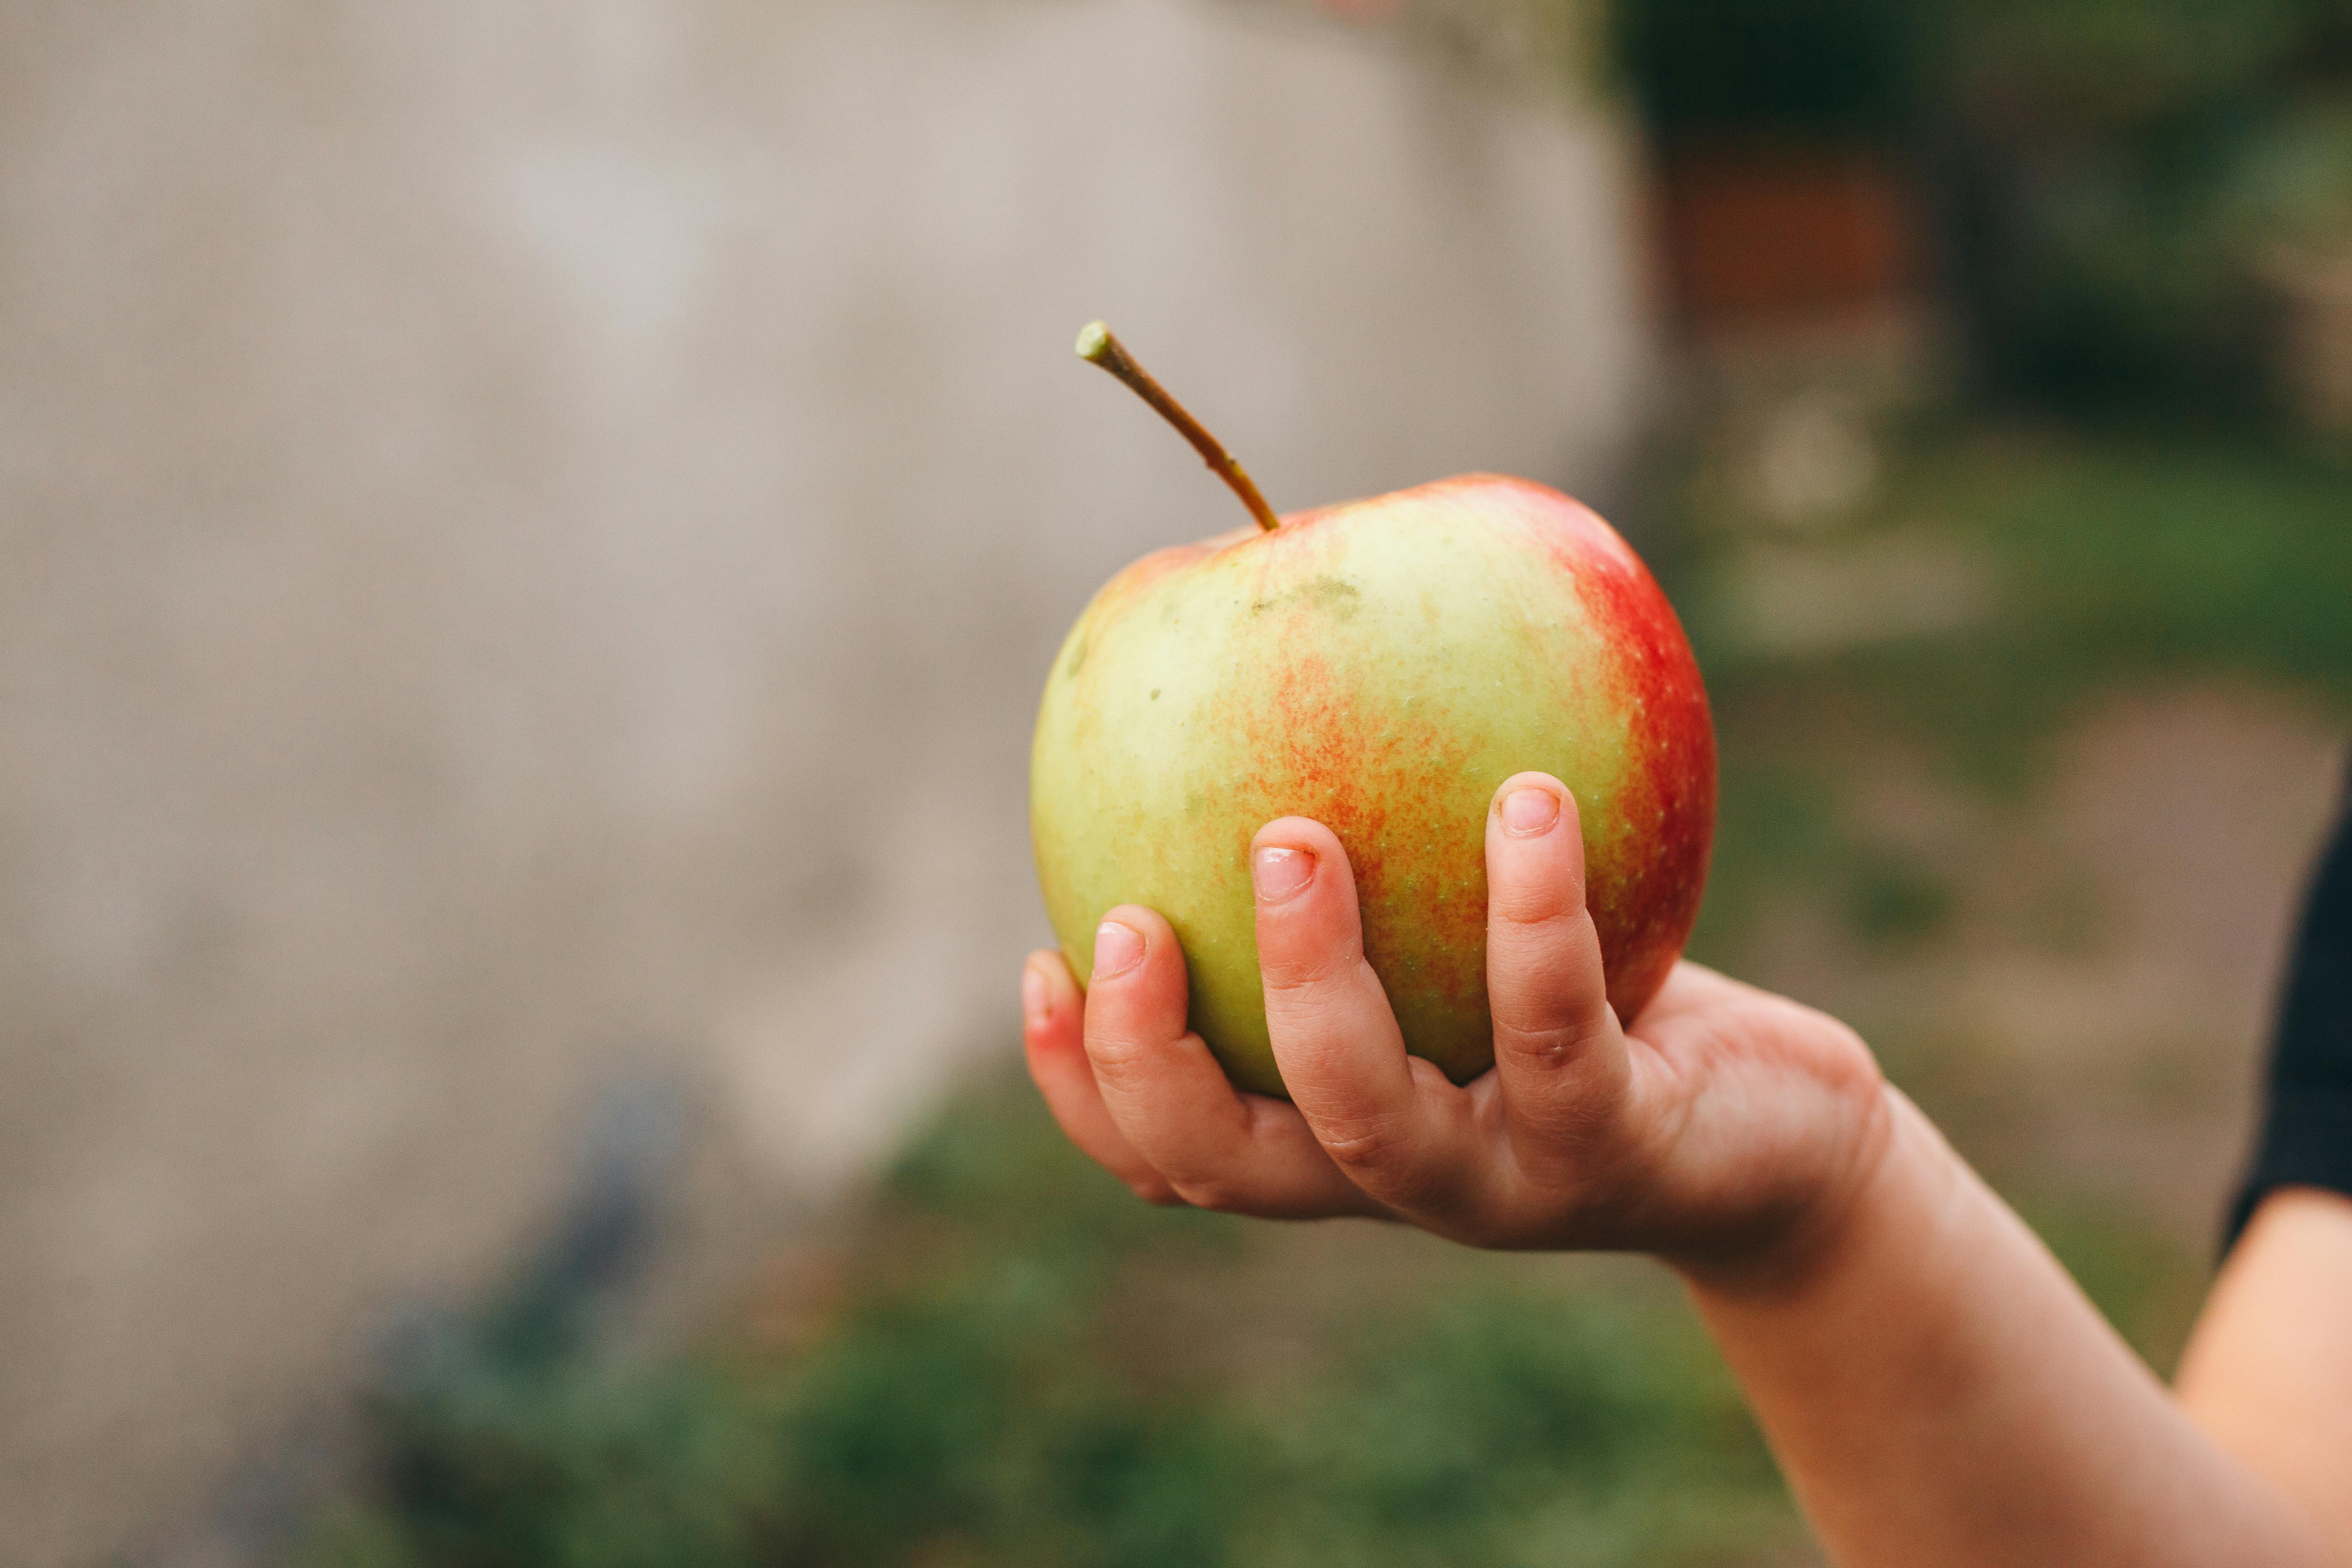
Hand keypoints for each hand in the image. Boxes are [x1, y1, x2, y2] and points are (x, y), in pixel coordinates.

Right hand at [1020, 772, 1894, 1278]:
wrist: (1774, 1130)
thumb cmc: (1597, 1002)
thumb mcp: (1463, 935)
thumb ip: (1373, 859)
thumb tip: (1275, 653)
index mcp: (1332, 1139)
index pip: (1171, 1151)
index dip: (1085, 1082)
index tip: (1045, 956)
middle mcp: (1399, 1180)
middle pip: (1228, 1167)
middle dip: (1153, 1058)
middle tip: (1135, 919)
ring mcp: (1504, 1178)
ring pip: (1369, 1121)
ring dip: (1311, 983)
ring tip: (1295, 839)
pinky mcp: (1616, 1146)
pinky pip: (1553, 1030)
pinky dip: (1530, 912)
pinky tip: (1530, 799)